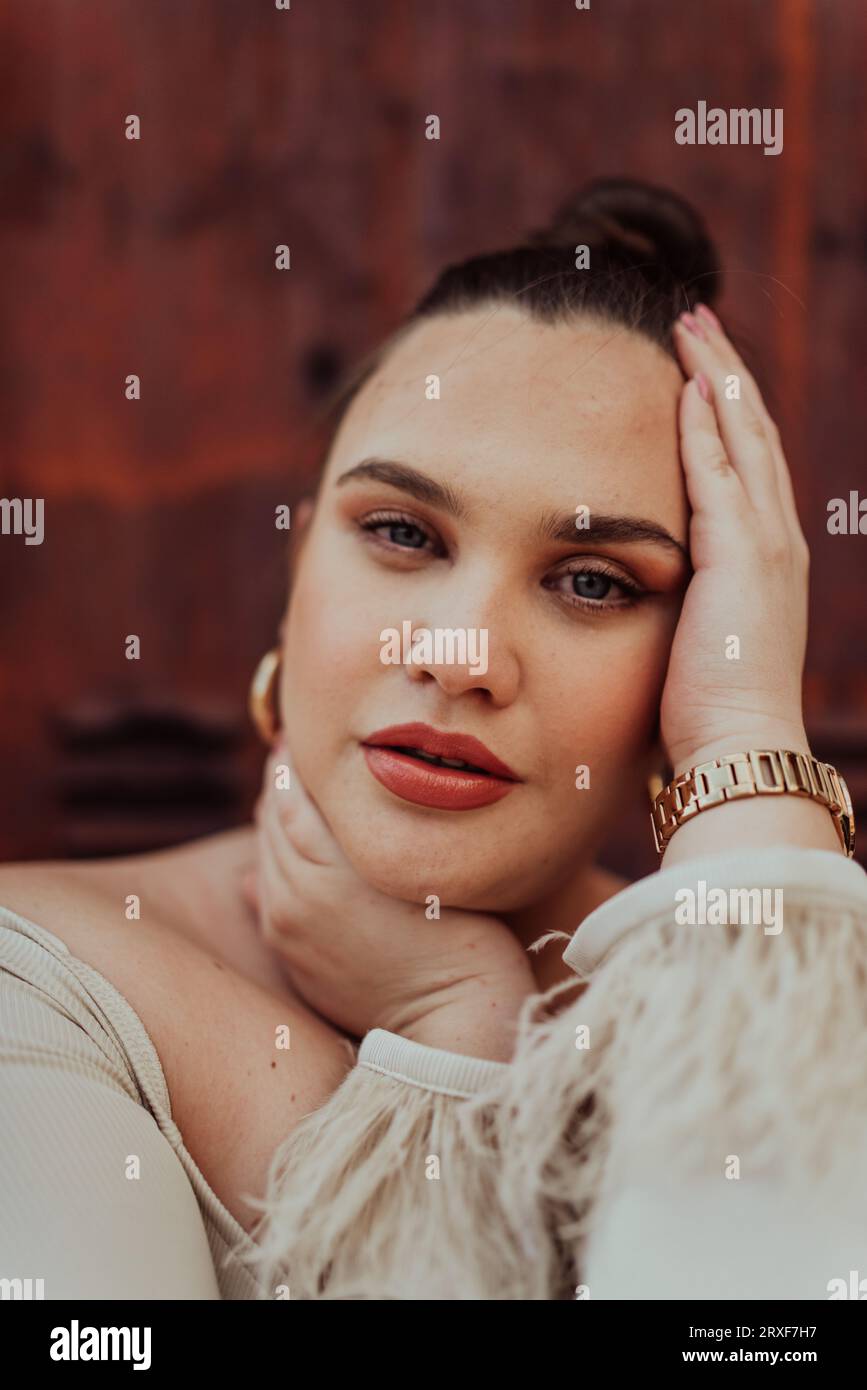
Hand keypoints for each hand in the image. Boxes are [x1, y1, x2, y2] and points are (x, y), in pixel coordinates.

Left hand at [245, 739, 535, 1056]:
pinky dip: (273, 866)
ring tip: (294, 793)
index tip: (304, 734)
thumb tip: (314, 800)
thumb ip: (361, 838)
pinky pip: (267, 896)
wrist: (450, 1024)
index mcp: (329, 865)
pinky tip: (287, 853)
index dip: (295, 760)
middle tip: (296, 754)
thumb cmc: (461, 938)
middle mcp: (296, 894)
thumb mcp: (420, 874)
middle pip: (272, 821)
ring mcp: (289, 928)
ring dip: (275, 824)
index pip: (293, 793)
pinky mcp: (291, 957)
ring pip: (266, 856)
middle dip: (281, 786)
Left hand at [661, 304, 811, 774]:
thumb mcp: (702, 636)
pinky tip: (685, 385)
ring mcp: (764, 543)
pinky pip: (720, 474)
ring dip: (716, 378)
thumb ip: (690, 596)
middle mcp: (775, 538)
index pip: (746, 462)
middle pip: (751, 433)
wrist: (738, 746)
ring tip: (691, 328)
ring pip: (743, 437)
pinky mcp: (739, 557)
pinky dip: (705, 426)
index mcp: (765, 556)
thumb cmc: (710, 709)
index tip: (695, 369)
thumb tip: (653, 586)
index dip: (723, 410)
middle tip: (695, 322)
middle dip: (724, 373)